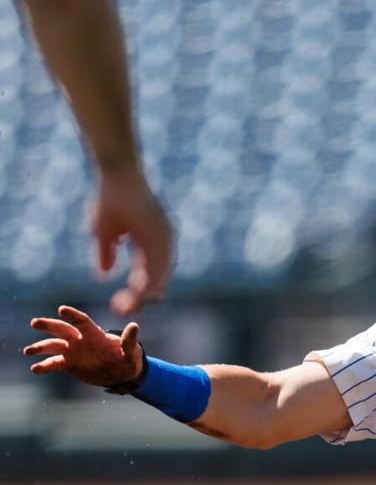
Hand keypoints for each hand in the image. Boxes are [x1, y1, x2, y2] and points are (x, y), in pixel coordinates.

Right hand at [25, 306, 144, 387]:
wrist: (121, 375)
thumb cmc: (128, 359)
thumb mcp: (132, 352)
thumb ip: (129, 341)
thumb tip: (134, 326)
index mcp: (95, 335)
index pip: (82, 322)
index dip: (73, 315)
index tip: (61, 309)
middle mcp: (80, 340)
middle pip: (62, 330)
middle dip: (49, 325)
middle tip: (34, 322)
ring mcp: (73, 352)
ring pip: (53, 346)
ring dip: (40, 347)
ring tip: (28, 351)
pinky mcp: (69, 364)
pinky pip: (53, 363)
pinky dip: (44, 366)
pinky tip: (35, 369)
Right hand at [92, 166, 172, 315]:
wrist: (117, 173)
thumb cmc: (109, 198)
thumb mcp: (103, 231)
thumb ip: (106, 253)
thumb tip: (104, 273)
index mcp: (148, 244)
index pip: (146, 274)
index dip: (135, 290)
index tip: (120, 305)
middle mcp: (160, 243)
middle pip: (156, 277)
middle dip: (141, 296)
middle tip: (124, 311)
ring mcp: (163, 237)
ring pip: (160, 273)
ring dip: (145, 291)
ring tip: (130, 306)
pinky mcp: (161, 232)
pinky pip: (159, 261)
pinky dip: (151, 278)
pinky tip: (142, 292)